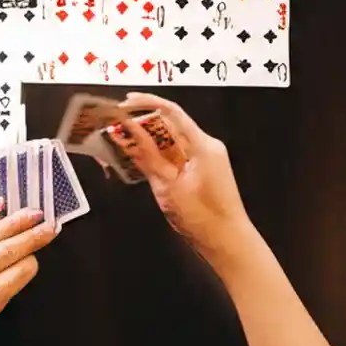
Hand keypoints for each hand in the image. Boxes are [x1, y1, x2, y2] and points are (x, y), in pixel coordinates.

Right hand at [108, 93, 248, 261]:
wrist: (229, 243)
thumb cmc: (204, 219)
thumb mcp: (168, 186)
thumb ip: (148, 155)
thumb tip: (129, 130)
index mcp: (202, 144)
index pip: (171, 111)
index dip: (146, 103)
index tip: (124, 103)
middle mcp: (206, 145)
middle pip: (169, 125)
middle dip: (141, 125)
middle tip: (116, 130)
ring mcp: (206, 157)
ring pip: (171, 140)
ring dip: (147, 141)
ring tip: (122, 146)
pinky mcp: (202, 168)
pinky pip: (176, 154)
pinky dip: (157, 155)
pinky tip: (139, 161)